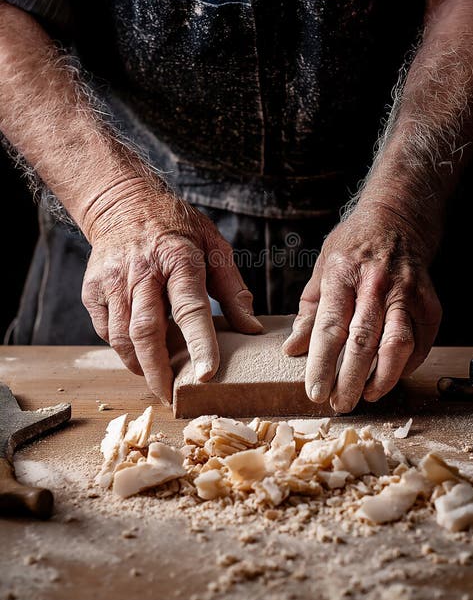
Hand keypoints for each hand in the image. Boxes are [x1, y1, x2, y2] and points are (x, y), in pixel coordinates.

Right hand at [81, 181, 260, 403]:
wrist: (123, 202)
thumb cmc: (177, 227)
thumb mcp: (214, 246)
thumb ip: (232, 289)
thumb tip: (252, 329)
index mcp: (179, 258)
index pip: (191, 308)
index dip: (200, 344)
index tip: (207, 374)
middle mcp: (142, 271)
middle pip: (147, 331)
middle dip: (159, 371)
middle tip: (171, 397)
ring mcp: (112, 281)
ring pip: (122, 336)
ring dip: (140, 365)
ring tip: (158, 380)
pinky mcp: (93, 290)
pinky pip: (106, 331)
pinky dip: (123, 350)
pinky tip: (139, 355)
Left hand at [283, 202, 441, 412]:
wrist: (398, 219)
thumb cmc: (353, 247)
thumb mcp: (321, 269)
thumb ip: (309, 312)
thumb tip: (293, 350)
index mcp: (341, 274)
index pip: (330, 328)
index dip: (322, 365)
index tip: (315, 392)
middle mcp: (375, 284)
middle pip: (362, 342)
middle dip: (349, 380)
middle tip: (339, 405)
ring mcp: (406, 292)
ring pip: (397, 345)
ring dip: (382, 378)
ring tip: (367, 396)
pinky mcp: (429, 302)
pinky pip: (420, 343)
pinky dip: (406, 366)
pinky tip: (390, 376)